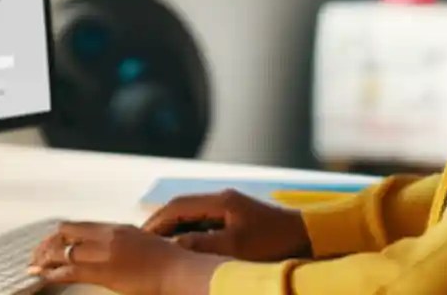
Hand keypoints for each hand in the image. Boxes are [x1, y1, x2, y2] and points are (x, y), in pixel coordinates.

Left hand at [28, 221, 226, 294]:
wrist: (177, 270)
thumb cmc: (167, 261)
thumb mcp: (142, 243)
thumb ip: (123, 243)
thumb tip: (112, 250)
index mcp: (116, 227)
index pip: (78, 225)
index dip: (60, 235)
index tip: (51, 244)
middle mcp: (107, 235)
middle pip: (66, 233)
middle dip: (47, 245)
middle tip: (36, 257)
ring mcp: (105, 252)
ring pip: (64, 251)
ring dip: (45, 259)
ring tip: (34, 267)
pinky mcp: (103, 271)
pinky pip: (70, 271)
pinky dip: (53, 273)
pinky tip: (44, 276)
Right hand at [142, 188, 311, 260]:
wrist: (306, 238)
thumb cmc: (273, 243)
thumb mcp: (235, 247)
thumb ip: (202, 245)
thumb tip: (174, 244)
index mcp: (221, 201)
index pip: (177, 206)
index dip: (156, 221)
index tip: (139, 237)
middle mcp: (223, 198)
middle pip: (182, 207)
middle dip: (161, 224)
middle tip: (142, 243)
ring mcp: (230, 206)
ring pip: (192, 214)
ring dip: (175, 228)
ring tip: (158, 247)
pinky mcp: (237, 217)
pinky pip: (205, 221)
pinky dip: (190, 231)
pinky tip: (183, 247)